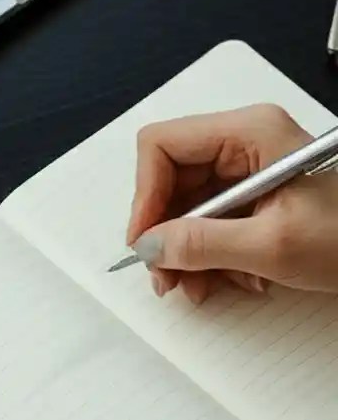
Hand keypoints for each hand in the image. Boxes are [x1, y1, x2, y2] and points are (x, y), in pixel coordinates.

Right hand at [128, 104, 337, 302]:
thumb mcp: (273, 247)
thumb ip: (203, 244)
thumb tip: (149, 246)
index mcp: (249, 132)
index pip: (162, 145)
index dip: (145, 194)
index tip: (146, 241)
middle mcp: (244, 140)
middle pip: (171, 177)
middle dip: (166, 231)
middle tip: (166, 277)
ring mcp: (250, 164)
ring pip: (187, 203)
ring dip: (186, 249)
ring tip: (198, 287)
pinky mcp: (256, 191)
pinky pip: (212, 217)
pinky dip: (210, 252)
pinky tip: (226, 279)